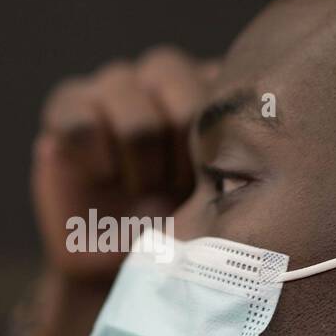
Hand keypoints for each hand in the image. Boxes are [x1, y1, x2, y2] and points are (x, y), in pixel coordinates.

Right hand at [20, 47, 216, 335]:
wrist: (122, 260)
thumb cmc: (183, 224)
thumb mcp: (223, 193)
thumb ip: (241, 156)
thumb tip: (266, 143)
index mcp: (210, 82)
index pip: (222, 82)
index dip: (219, 140)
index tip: (217, 182)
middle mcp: (162, 75)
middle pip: (175, 85)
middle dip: (179, 149)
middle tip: (178, 189)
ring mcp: (114, 84)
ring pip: (128, 102)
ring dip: (140, 162)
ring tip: (142, 190)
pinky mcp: (69, 105)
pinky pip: (80, 119)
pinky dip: (96, 158)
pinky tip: (105, 178)